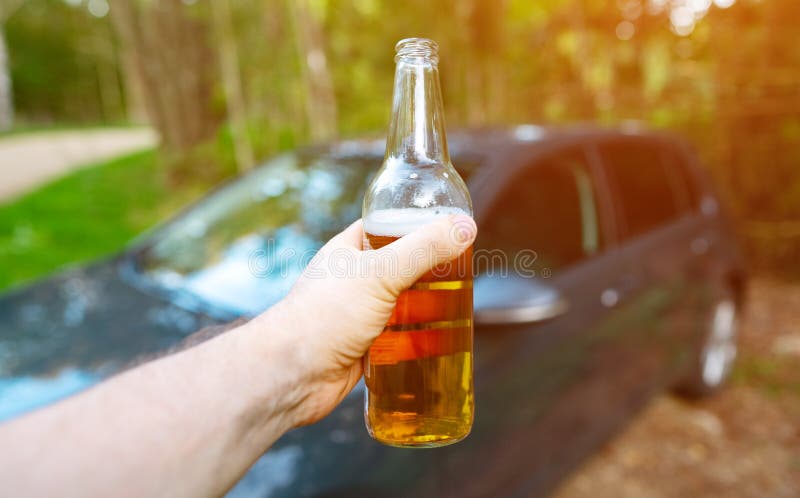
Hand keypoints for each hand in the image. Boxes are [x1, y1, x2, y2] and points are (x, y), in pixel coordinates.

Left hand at [259, 214, 475, 425]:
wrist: (292, 376)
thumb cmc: (324, 316)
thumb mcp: (380, 273)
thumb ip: (424, 249)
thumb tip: (465, 227)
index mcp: (349, 250)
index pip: (387, 226)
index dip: (417, 223)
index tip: (449, 227)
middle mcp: (353, 280)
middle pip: (402, 268)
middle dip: (432, 273)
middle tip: (463, 274)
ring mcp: (358, 314)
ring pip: (403, 305)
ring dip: (429, 309)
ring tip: (460, 309)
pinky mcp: (364, 347)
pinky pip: (399, 339)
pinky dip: (419, 341)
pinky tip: (442, 344)